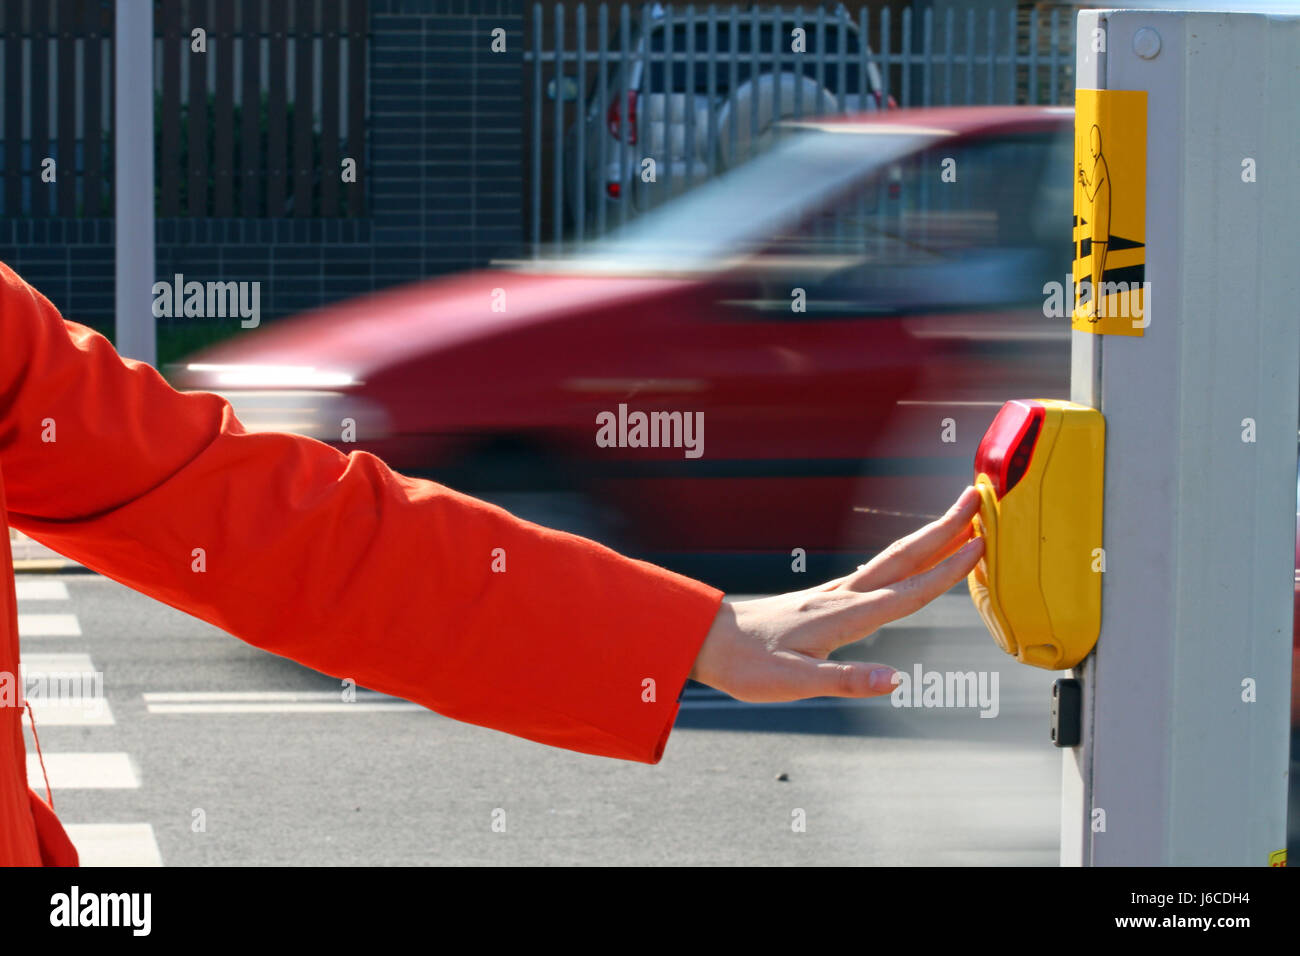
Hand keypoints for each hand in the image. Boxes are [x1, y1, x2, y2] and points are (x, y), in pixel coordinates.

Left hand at [690, 486, 983, 702]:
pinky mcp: (824, 599)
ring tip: (957, 522)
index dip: (947, 571)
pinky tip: (907, 561)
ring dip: (928, 539)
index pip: (907, 591)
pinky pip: (876, 572)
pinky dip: (903, 559)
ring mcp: (834, 594)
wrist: (708, 641)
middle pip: (904, 557)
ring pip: (891, 560)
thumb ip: (847, 681)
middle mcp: (843, 597)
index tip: (981, 545)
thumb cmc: (748, 665)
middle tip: (977, 498)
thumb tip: (896, 681)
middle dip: (944, 529)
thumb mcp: (796, 683)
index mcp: (844, 616)